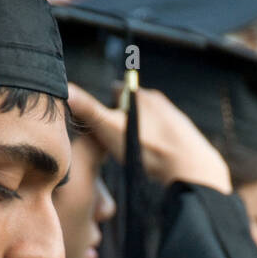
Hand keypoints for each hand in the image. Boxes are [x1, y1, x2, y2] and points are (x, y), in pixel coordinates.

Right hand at [67, 82, 231, 192]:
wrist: (191, 168)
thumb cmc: (148, 148)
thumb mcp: (110, 128)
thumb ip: (88, 110)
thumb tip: (64, 89)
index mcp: (140, 95)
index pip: (116, 90)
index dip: (105, 103)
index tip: (99, 118)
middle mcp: (160, 101)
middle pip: (135, 106)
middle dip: (124, 118)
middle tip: (114, 138)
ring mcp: (176, 118)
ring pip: (151, 122)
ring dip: (141, 132)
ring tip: (134, 151)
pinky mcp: (188, 136)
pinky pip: (166, 138)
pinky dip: (158, 145)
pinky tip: (155, 160)